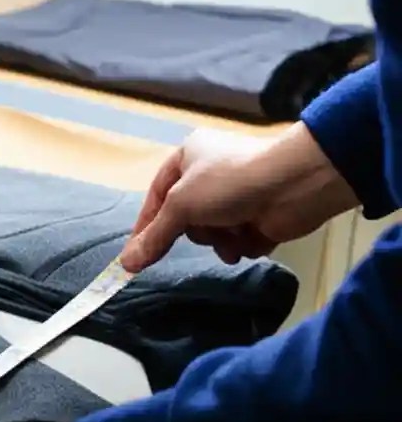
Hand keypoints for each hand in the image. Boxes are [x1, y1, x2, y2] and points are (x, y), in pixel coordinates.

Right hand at [120, 123, 359, 271]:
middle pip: (186, 218)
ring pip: (213, 232)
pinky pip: (238, 240)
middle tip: (206, 229)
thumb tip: (125, 264)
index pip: (156, 197)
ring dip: (221, 239)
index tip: (137, 256)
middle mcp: (211, 174)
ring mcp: (237, 195)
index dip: (147, 227)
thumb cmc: (229, 183)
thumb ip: (154, 237)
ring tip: (235, 233)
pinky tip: (253, 237)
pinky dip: (242, 244)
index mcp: (188, 157)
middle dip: (198, 230)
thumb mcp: (181, 206)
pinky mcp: (260, 215)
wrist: (295, 184)